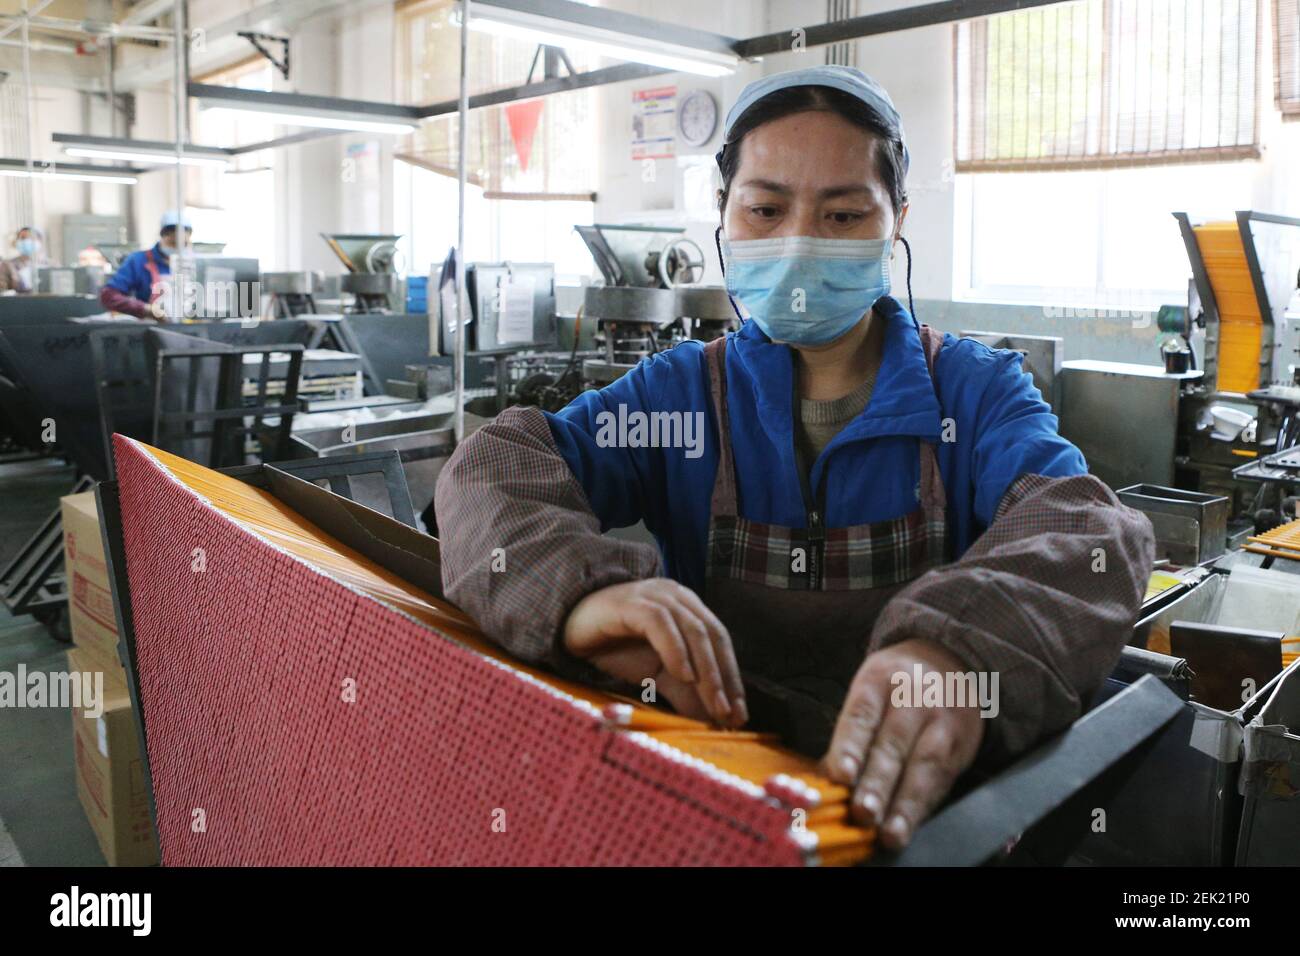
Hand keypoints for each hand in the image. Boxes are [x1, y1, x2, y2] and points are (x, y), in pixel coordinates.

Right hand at [563, 578, 746, 727]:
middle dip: (725, 678)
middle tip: (730, 714)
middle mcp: (676, 596)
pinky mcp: (631, 603)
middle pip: (712, 635)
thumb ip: (683, 692)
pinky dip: (676, 650)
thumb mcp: (654, 673)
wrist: (568, 627)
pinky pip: (660, 624)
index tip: (740, 713)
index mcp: (687, 607)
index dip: (732, 676)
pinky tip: (684, 676)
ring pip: (693, 630)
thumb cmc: (614, 646)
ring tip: (714, 703)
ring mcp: (654, 595)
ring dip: (707, 670)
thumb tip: (712, 719)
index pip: (720, 640)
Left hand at [824, 637, 984, 850]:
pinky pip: (942, 778)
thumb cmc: (895, 685)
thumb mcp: (869, 691)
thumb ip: (850, 734)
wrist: (951, 661)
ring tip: (889, 833)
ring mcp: (941, 720)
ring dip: (904, 804)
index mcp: (878, 679)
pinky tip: (909, 824)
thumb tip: (824, 781)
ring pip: (923, 765)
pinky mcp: (962, 743)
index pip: (862, 715)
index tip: (841, 776)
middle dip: (877, 783)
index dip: (850, 746)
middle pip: (892, 744)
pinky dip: (924, 805)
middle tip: (862, 814)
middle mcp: (913, 697)